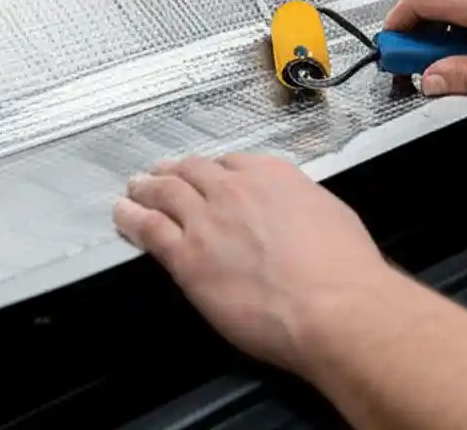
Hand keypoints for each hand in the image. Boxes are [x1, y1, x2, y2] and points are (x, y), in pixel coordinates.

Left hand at [113, 154, 390, 373]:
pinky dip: (131, 218)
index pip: (232, 162)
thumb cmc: (344, 270)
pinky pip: (150, 229)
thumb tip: (296, 218)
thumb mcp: (330, 215)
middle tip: (160, 173)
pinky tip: (123, 214)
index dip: (213, 169)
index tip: (207, 174)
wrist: (332, 305)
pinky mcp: (188, 257)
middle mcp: (235, 189)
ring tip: (135, 188)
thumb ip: (301, 208)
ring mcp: (207, 221)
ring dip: (146, 188)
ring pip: (165, 193)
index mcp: (273, 176)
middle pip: (192, 171)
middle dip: (174, 171)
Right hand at [384, 0, 466, 94]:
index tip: (396, 57)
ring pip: (453, 6)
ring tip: (460, 68)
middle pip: (432, 4)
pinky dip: (465, 28)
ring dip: (445, 36)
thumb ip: (466, 76)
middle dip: (420, 39)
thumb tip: (430, 79)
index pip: (418, 1)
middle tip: (425, 72)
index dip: (397, 29)